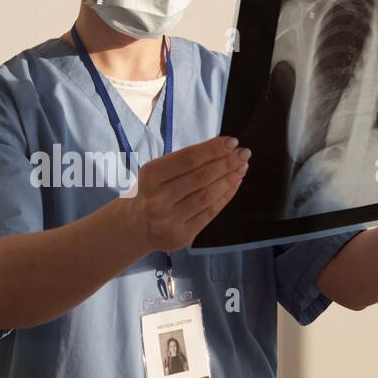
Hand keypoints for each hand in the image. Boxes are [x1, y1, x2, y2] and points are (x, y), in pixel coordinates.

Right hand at [122, 136, 250, 251]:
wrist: (133, 227)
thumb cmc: (150, 192)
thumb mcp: (156, 172)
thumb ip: (183, 162)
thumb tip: (223, 148)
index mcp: (150, 176)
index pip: (188, 159)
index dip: (212, 150)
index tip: (231, 142)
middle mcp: (158, 199)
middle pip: (201, 177)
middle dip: (227, 163)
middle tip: (244, 153)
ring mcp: (169, 220)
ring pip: (208, 196)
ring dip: (229, 179)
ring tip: (242, 167)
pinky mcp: (181, 236)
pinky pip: (210, 213)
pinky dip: (225, 197)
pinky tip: (234, 184)